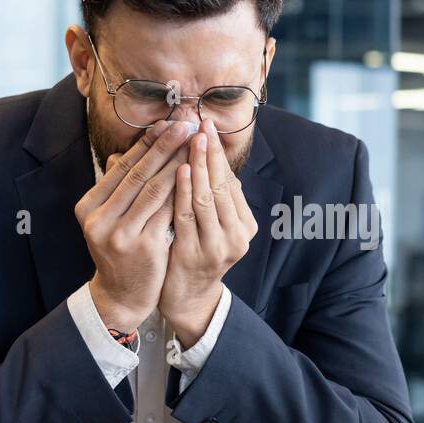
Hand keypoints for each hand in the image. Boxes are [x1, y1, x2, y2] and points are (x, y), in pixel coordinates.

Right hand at [75, 120, 192, 332]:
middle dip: (164, 147)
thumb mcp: (110, 218)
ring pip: (155, 190)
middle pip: (138, 174)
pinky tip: (198, 176)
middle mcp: (99, 219)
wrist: (122, 294)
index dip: (145, 144)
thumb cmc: (120, 250)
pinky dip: (183, 191)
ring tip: (195, 145)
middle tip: (185, 125)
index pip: (121, 168)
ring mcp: (121, 234)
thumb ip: (118, 187)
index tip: (166, 123)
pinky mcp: (144, 246)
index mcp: (88, 207)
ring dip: (178, 164)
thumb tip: (128, 151)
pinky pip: (168, 211)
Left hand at [161, 119, 258, 346]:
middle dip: (211, 153)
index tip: (208, 126)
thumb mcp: (212, 224)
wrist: (186, 298)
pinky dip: (183, 190)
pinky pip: (188, 215)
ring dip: (198, 166)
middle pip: (222, 186)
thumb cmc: (195, 253)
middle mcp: (238, 235)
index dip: (219, 153)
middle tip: (201, 124)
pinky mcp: (197, 254)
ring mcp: (219, 246)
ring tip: (191, 140)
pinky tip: (178, 170)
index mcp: (245, 225)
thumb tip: (209, 156)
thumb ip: (212, 196)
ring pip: (207, 198)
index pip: (231, 182)